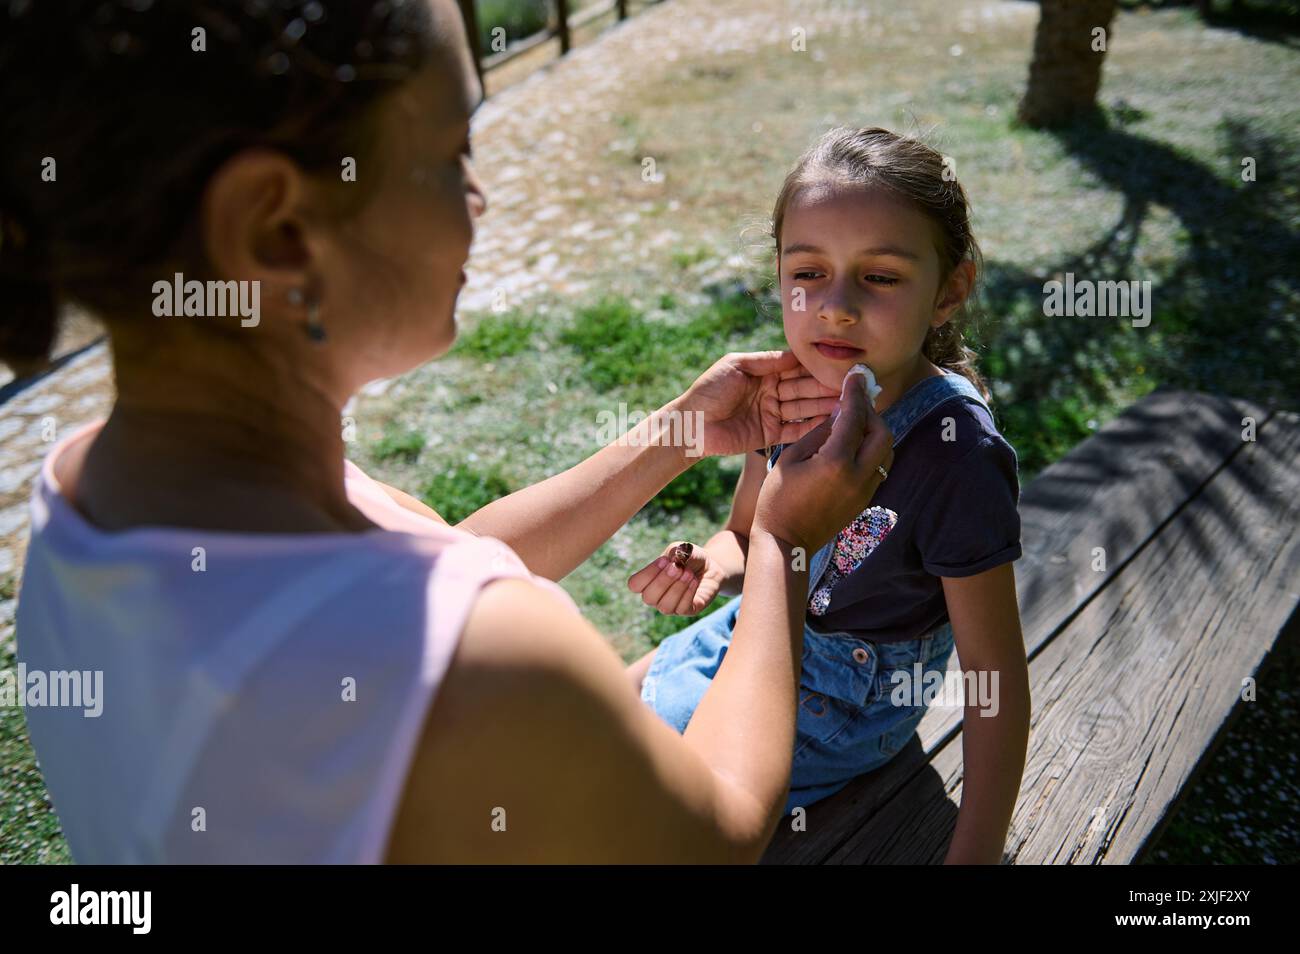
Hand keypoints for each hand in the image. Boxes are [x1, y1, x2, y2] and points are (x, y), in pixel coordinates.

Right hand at [627, 541, 726, 615]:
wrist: (710, 566)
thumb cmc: (689, 558)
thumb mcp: (682, 549)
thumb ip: (677, 551)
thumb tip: (675, 560)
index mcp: (648, 581)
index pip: (634, 585)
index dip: (647, 573)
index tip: (664, 560)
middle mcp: (656, 597)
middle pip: (648, 597)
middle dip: (663, 581)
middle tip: (677, 568)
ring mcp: (670, 606)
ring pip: (665, 606)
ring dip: (677, 587)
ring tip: (688, 573)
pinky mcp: (687, 611)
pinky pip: (682, 608)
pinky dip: (688, 593)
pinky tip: (694, 581)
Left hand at [670, 350, 839, 456]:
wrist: (691, 425)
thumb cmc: (708, 390)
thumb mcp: (735, 366)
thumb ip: (767, 361)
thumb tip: (796, 353)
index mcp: (764, 373)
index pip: (796, 368)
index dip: (816, 368)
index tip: (838, 366)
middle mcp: (772, 393)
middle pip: (805, 389)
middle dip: (827, 388)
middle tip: (853, 387)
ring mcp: (772, 414)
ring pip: (804, 409)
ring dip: (825, 407)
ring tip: (849, 404)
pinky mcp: (770, 436)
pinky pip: (795, 431)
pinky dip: (813, 428)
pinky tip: (832, 424)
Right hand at [753, 367, 893, 552]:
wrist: (786, 544)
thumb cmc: (777, 500)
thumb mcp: (791, 458)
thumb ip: (819, 433)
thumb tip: (839, 412)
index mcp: (836, 462)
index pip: (854, 417)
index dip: (856, 393)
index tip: (857, 376)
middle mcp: (858, 475)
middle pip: (882, 432)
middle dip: (872, 412)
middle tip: (856, 402)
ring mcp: (865, 490)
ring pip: (886, 451)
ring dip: (876, 432)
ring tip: (856, 423)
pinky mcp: (865, 500)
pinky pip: (879, 467)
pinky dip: (871, 450)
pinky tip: (854, 445)